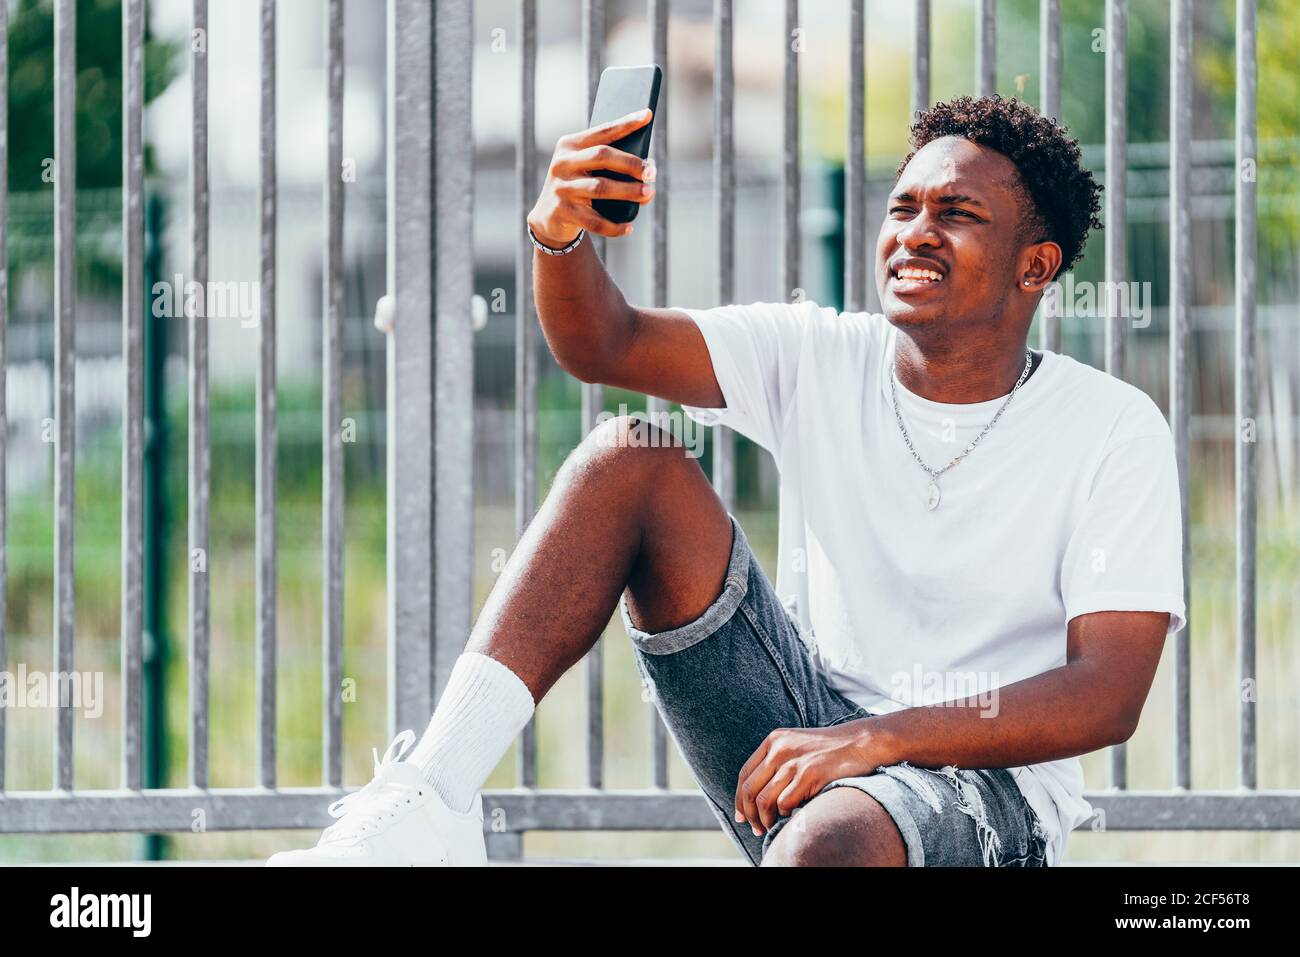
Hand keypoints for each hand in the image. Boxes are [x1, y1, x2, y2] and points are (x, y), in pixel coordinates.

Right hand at [527, 108, 656, 245]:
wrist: (548, 216)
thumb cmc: (577, 185)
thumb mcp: (585, 168)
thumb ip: (607, 162)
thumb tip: (646, 165)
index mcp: (569, 145)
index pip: (602, 131)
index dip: (625, 124)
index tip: (647, 115)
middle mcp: (562, 163)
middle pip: (602, 156)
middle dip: (630, 163)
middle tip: (652, 172)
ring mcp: (561, 188)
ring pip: (600, 188)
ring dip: (629, 191)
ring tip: (649, 194)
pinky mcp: (562, 212)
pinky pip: (594, 221)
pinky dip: (614, 226)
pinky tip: (629, 227)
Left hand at [734, 719, 886, 835]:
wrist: (861, 741)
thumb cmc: (830, 749)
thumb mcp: (797, 745)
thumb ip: (776, 762)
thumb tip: (756, 796)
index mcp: (774, 740)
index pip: (744, 774)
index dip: (739, 799)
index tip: (742, 816)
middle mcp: (780, 749)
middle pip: (750, 789)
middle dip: (750, 814)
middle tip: (757, 828)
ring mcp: (794, 761)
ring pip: (764, 800)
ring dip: (765, 819)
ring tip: (772, 826)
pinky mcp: (810, 774)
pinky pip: (785, 803)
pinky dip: (786, 814)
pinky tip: (793, 814)